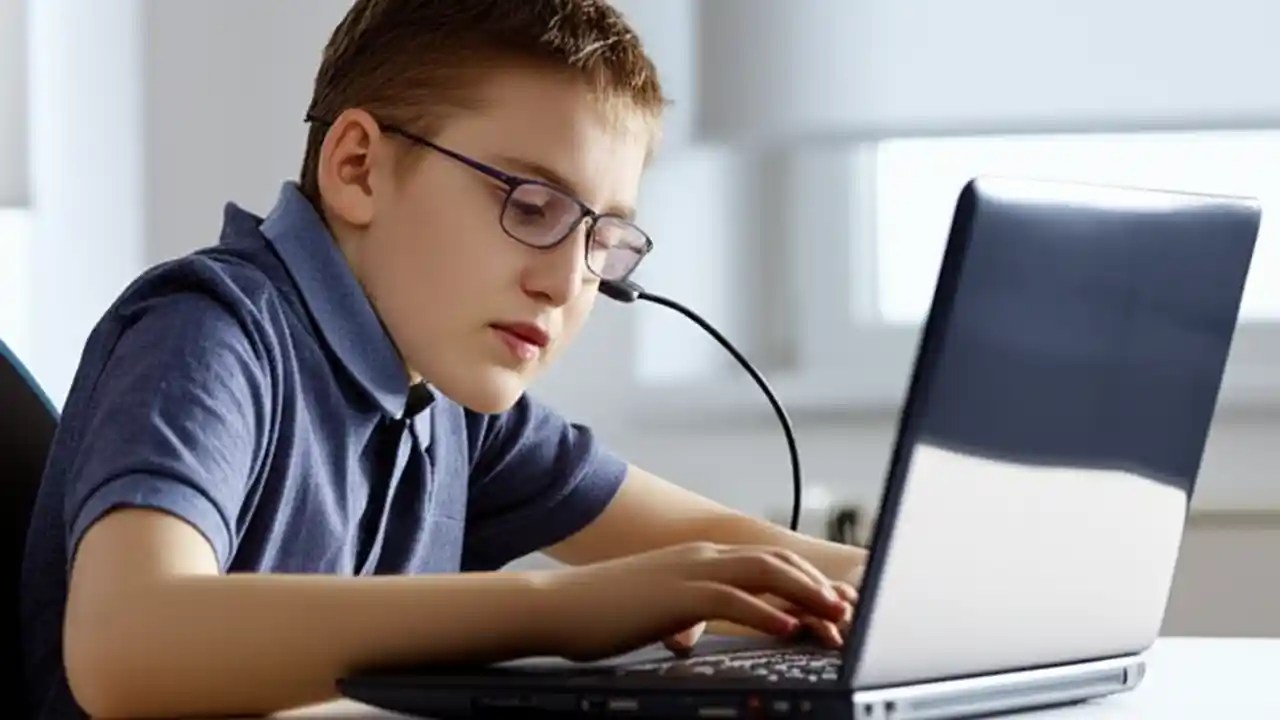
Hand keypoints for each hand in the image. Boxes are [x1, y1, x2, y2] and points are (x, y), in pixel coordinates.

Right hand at [538, 542, 852, 662]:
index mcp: (698, 559)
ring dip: (805, 594)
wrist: (556, 606)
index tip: (831, 604)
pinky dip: (766, 612)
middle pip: (775, 561)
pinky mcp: (677, 595)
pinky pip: (732, 599)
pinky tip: (787, 628)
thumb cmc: (601, 612)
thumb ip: (682, 615)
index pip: (765, 561)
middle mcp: (701, 557)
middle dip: (816, 584)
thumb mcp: (654, 609)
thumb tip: (693, 635)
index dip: (804, 580)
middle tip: (848, 610)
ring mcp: (689, 572)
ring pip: (764, 573)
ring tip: (834, 617)